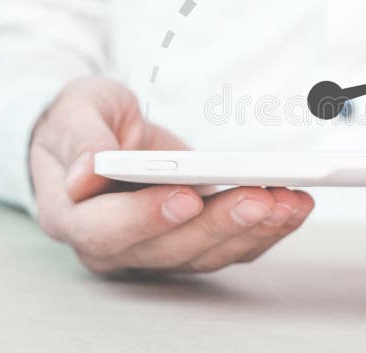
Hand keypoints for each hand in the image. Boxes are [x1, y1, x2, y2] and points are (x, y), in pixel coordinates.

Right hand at [29, 76, 313, 274]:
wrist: (105, 134)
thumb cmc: (83, 122)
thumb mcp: (76, 111)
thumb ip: (82, 139)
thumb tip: (85, 174)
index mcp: (72, 215)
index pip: (107, 230)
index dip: (147, 218)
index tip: (187, 197)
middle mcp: (115, 244)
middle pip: (170, 249)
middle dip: (220, 224)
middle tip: (260, 198)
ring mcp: (156, 247)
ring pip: (207, 253)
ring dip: (253, 230)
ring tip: (290, 201)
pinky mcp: (191, 241)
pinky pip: (231, 246)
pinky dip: (266, 229)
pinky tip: (293, 206)